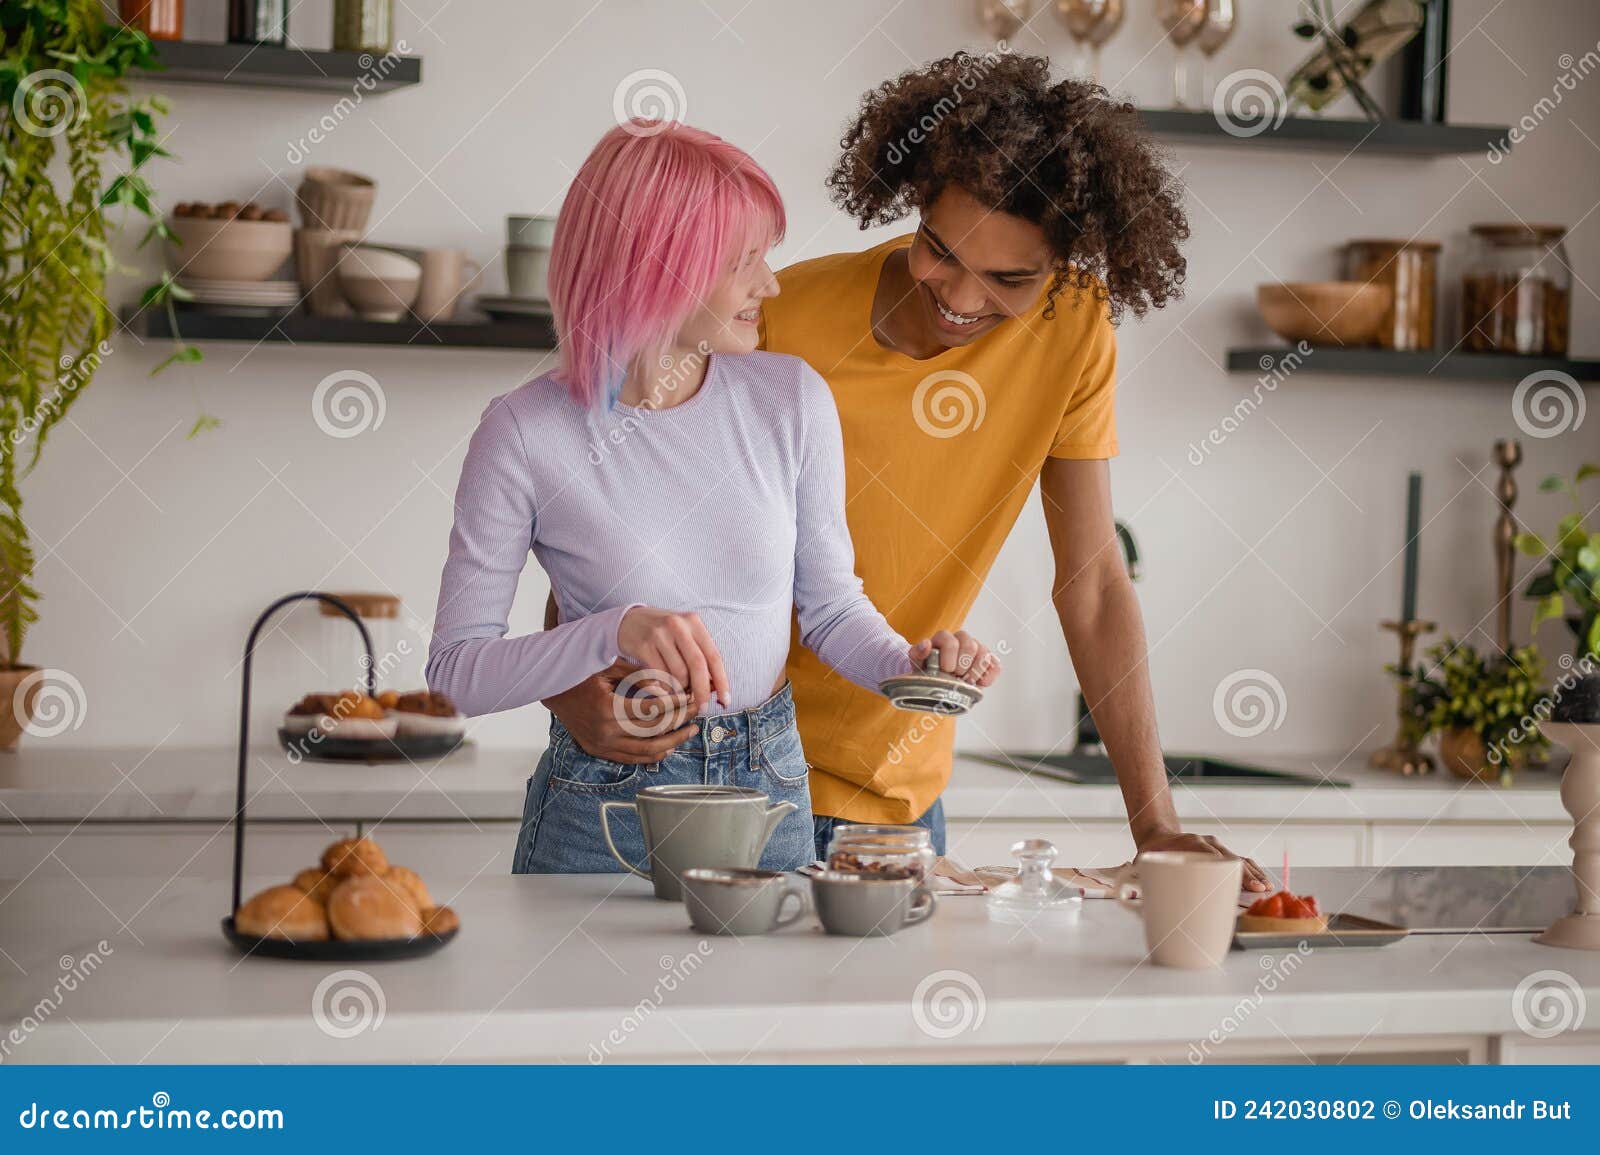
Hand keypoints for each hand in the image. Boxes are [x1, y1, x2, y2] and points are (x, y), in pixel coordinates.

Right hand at [542, 660, 696, 763]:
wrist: (553, 692)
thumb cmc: (581, 675)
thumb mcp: (609, 668)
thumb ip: (639, 676)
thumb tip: (672, 684)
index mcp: (608, 708)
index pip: (653, 710)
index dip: (676, 704)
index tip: (691, 696)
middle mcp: (606, 731)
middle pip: (654, 732)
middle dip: (680, 721)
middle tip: (698, 711)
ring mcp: (602, 745)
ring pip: (646, 751)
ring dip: (672, 742)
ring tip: (690, 731)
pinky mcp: (600, 751)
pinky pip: (632, 759)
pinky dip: (653, 755)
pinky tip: (669, 747)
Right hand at [617, 607, 731, 712]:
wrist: (629, 620)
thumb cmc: (663, 632)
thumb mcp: (684, 635)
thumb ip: (699, 655)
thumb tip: (713, 688)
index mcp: (694, 623)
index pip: (713, 656)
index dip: (722, 681)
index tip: (725, 700)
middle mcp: (678, 626)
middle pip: (697, 665)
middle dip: (702, 691)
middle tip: (703, 707)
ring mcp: (659, 635)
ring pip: (678, 672)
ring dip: (681, 689)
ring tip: (680, 692)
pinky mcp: (643, 645)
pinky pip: (660, 675)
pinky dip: (665, 687)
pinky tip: (665, 689)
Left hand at [909, 630, 1001, 686]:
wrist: (937, 681)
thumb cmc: (926, 670)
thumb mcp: (917, 663)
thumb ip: (918, 653)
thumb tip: (926, 644)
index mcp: (944, 638)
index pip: (950, 640)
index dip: (949, 656)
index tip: (946, 670)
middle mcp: (962, 640)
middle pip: (970, 645)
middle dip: (962, 666)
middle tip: (955, 677)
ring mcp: (976, 649)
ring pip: (984, 653)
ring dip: (975, 672)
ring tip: (965, 682)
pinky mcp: (987, 661)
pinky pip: (995, 665)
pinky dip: (989, 676)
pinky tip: (978, 683)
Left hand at [1136, 830, 1269, 891]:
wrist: (1157, 835)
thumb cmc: (1151, 852)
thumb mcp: (1145, 862)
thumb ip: (1147, 876)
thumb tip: (1142, 897)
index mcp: (1190, 843)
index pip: (1214, 856)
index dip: (1227, 869)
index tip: (1241, 882)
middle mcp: (1206, 842)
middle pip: (1231, 858)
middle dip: (1247, 874)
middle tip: (1260, 889)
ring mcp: (1215, 845)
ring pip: (1238, 858)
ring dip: (1253, 873)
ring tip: (1267, 887)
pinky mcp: (1219, 850)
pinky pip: (1239, 859)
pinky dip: (1252, 869)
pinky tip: (1262, 881)